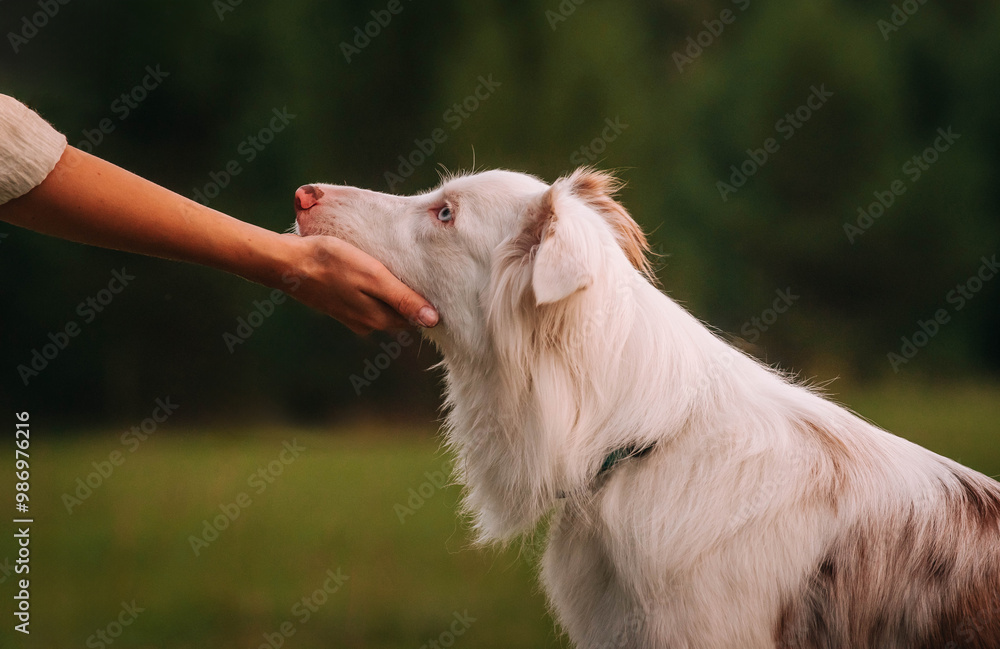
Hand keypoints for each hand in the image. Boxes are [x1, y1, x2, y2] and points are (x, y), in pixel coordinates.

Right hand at [279, 233, 438, 334]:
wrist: (289, 263)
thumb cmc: (333, 263)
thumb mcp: (373, 277)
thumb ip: (402, 298)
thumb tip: (432, 320)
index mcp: (379, 318)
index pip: (415, 318)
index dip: (427, 303)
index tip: (437, 284)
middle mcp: (368, 323)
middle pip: (401, 315)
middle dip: (412, 300)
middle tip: (425, 275)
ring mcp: (352, 316)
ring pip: (384, 308)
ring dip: (393, 295)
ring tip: (403, 272)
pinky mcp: (340, 306)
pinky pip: (367, 302)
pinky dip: (376, 292)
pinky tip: (375, 276)